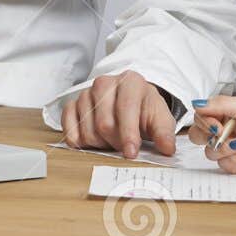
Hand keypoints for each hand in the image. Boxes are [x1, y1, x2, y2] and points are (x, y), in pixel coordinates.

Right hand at [61, 71, 177, 158]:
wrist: (130, 101)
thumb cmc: (144, 110)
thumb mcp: (160, 119)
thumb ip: (164, 133)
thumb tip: (166, 148)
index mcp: (130, 82)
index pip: (126, 109)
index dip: (128, 134)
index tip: (131, 153)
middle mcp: (105, 83)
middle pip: (104, 123)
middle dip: (115, 142)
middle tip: (123, 146)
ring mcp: (86, 92)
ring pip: (87, 129)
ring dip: (99, 143)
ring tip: (111, 140)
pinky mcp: (72, 103)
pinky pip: (68, 125)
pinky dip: (78, 139)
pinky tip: (90, 141)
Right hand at [190, 95, 235, 175]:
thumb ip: (223, 104)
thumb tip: (197, 103)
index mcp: (230, 112)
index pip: (203, 114)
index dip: (204, 119)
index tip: (214, 122)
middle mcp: (229, 129)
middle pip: (200, 133)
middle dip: (206, 134)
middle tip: (220, 132)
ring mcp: (233, 148)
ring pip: (210, 150)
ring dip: (222, 147)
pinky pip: (223, 165)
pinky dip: (231, 158)